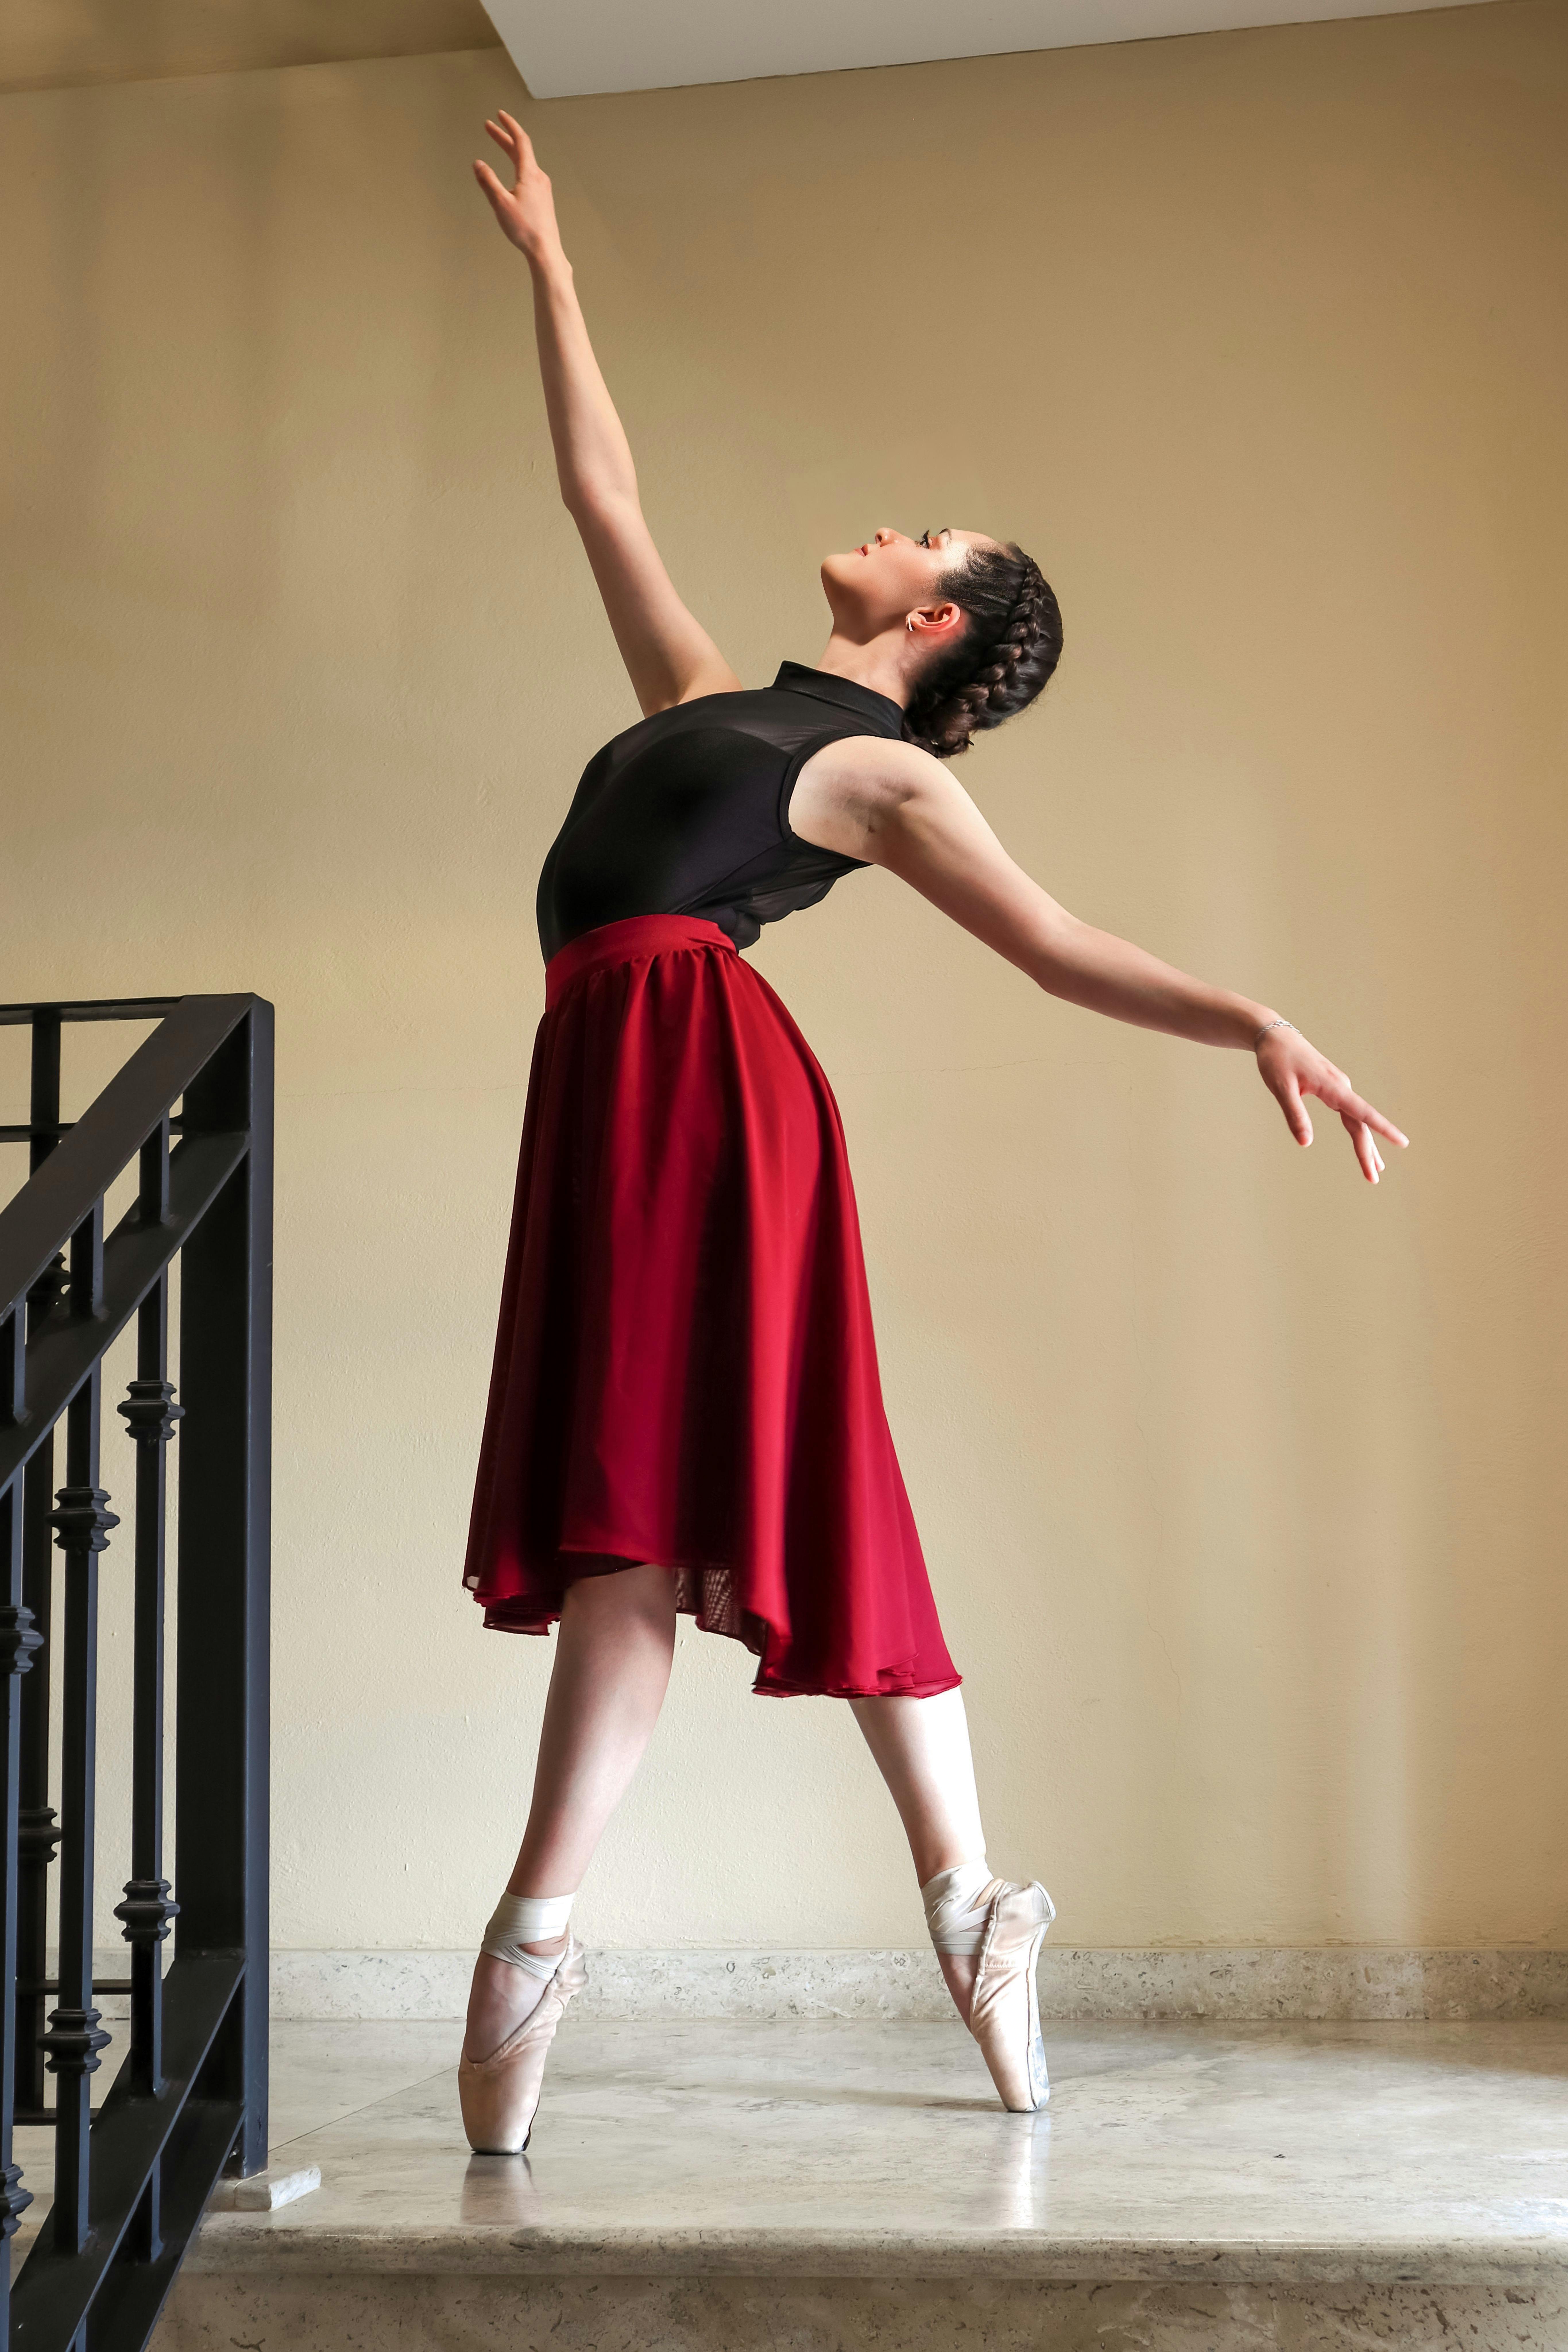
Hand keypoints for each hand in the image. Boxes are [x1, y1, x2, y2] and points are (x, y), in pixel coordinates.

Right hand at [473, 112, 561, 260]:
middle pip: (521, 150)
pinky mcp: (543, 198)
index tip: (499, 115)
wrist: (545, 250)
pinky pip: (528, 174)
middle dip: (504, 137)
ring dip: (511, 150)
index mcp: (529, 174)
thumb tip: (478, 164)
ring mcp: (543, 188)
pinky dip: (517, 165)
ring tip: (499, 143)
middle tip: (489, 127)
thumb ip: (488, 181)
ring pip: (525, 162)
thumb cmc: (524, 229)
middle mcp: (539, 177)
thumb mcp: (500, 203)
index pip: (520, 141)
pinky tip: (512, 171)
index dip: (509, 125)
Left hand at [1255, 1027, 1407, 1184]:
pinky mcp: (1333, 1089)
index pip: (1362, 1112)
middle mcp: (1341, 1088)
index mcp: (1332, 1087)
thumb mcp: (1281, 1087)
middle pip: (1360, 1124)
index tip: (1402, 1142)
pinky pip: (1350, 1114)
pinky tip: (1363, 1142)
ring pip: (1357, 1120)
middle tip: (1374, 1178)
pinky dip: (1358, 1130)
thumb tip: (1305, 1143)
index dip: (1382, 1128)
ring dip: (1366, 1144)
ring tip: (1376, 1168)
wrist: (1275, 1037)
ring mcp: (1338, 1088)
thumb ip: (1294, 1114)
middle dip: (1368, 1151)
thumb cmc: (1276, 1060)